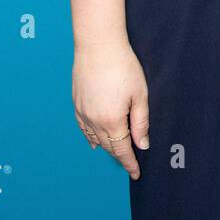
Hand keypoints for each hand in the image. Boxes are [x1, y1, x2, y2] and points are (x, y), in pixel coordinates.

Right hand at [72, 39, 149, 179]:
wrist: (98, 45)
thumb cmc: (123, 66)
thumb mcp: (139, 95)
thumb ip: (141, 122)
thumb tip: (142, 144)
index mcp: (112, 121)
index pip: (122, 150)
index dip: (130, 163)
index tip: (136, 173)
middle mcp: (94, 121)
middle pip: (108, 146)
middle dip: (120, 157)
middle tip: (130, 164)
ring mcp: (82, 112)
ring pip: (94, 139)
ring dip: (106, 148)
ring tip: (116, 154)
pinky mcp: (76, 103)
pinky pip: (83, 128)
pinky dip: (90, 137)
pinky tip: (95, 141)